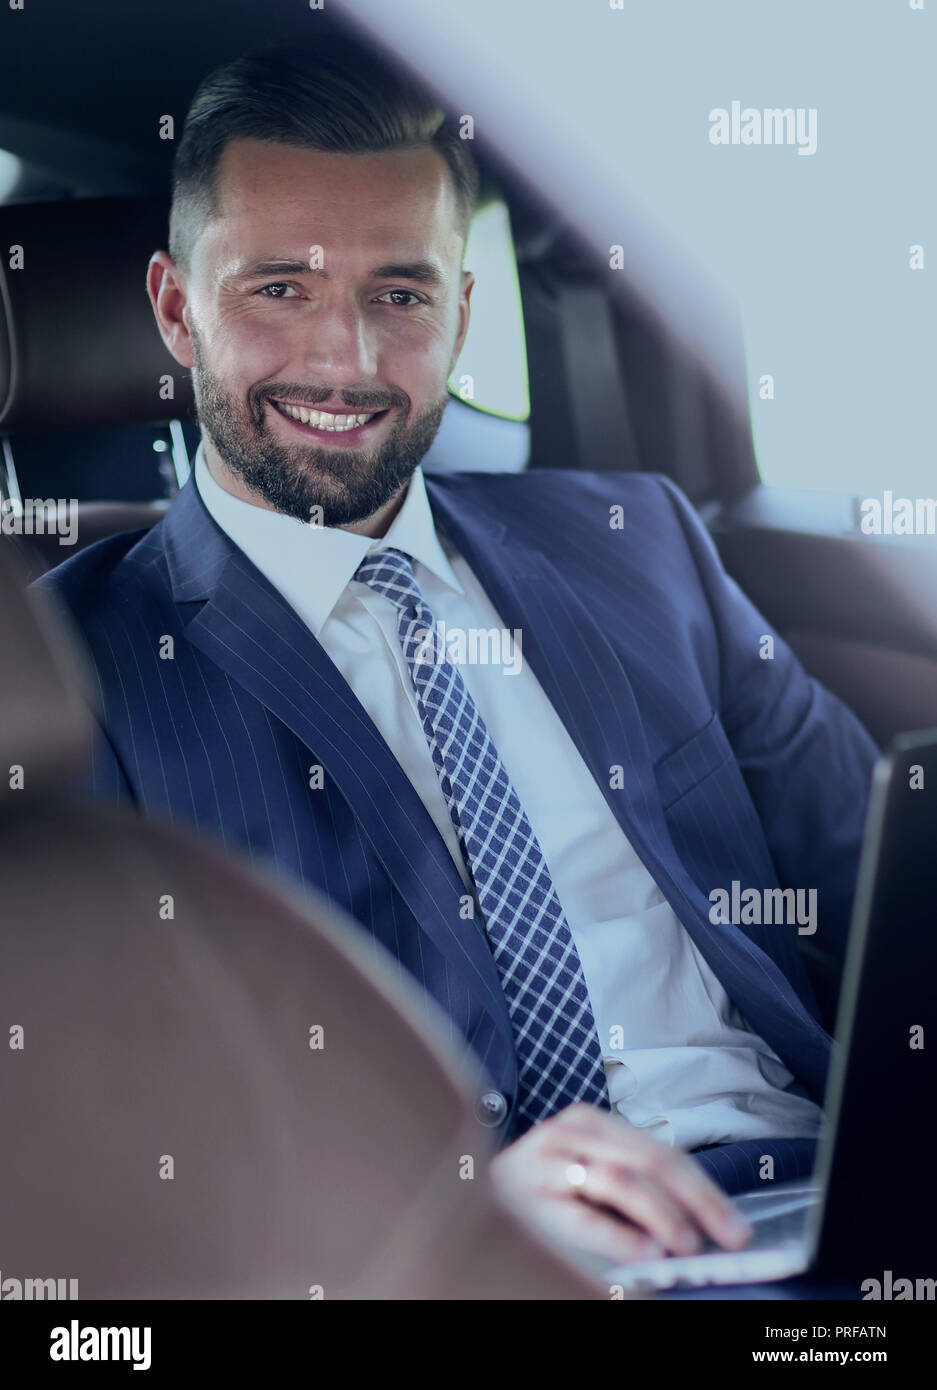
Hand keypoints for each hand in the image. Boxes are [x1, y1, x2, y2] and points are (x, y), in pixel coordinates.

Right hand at [489, 1103, 751, 1264]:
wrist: (451, 1196)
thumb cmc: (534, 1197)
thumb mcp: (584, 1177)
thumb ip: (631, 1188)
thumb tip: (699, 1224)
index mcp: (589, 1123)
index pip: (661, 1152)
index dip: (705, 1189)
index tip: (737, 1226)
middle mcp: (568, 1132)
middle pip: (648, 1159)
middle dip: (698, 1200)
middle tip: (730, 1236)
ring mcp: (545, 1161)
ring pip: (619, 1177)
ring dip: (662, 1214)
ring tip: (689, 1245)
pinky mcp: (525, 1196)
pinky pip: (582, 1215)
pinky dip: (619, 1234)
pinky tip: (646, 1252)